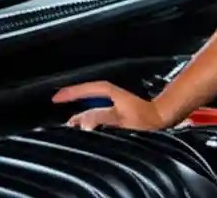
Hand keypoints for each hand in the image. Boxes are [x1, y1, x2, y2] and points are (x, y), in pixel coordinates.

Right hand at [51, 80, 173, 130]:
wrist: (161, 119)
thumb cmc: (144, 118)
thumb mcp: (120, 118)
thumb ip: (100, 118)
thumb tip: (80, 122)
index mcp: (109, 91)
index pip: (84, 89)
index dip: (69, 93)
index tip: (55, 98)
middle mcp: (108, 95)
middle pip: (84, 96)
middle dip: (70, 100)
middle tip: (55, 107)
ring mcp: (111, 102)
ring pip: (89, 105)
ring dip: (78, 112)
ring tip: (65, 124)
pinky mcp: (114, 112)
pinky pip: (94, 112)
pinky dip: (86, 118)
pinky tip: (81, 127)